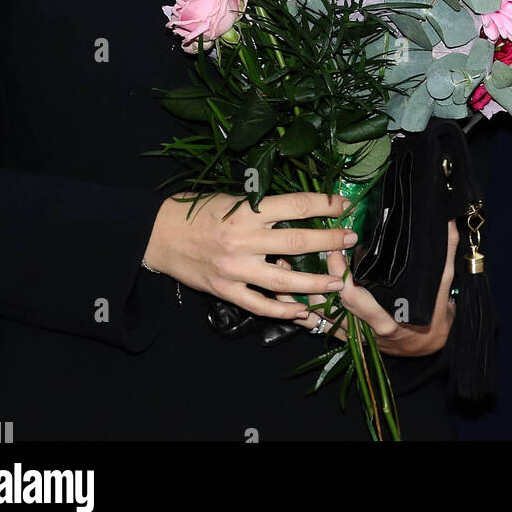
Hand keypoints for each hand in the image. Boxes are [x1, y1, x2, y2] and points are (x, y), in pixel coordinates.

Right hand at [142, 191, 356, 320]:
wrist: (160, 234)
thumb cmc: (198, 211)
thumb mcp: (232, 198)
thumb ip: (262, 207)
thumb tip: (300, 212)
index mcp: (247, 211)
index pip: (295, 206)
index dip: (323, 205)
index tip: (343, 205)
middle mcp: (243, 240)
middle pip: (296, 243)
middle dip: (329, 241)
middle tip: (350, 240)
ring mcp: (235, 269)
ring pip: (283, 282)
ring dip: (315, 283)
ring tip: (338, 283)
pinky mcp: (225, 291)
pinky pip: (260, 305)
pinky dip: (284, 311)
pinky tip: (303, 313)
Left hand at [287, 220, 458, 356]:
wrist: (428, 351)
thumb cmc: (436, 320)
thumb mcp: (443, 292)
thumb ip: (445, 258)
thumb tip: (450, 224)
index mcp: (386, 322)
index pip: (358, 301)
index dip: (342, 278)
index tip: (334, 251)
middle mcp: (364, 333)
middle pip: (329, 308)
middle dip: (310, 280)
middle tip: (296, 251)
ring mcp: (351, 337)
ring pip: (317, 318)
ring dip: (296, 293)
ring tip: (280, 264)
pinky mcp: (344, 337)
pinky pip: (316, 325)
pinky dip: (297, 308)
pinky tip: (282, 289)